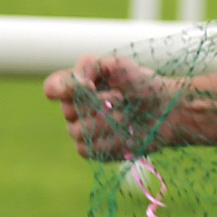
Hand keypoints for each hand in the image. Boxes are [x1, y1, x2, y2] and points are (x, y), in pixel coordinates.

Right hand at [46, 53, 175, 160]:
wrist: (165, 110)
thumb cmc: (141, 84)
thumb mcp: (116, 65)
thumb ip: (89, 66)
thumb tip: (77, 85)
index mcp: (76, 85)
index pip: (52, 87)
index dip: (63, 89)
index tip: (89, 86)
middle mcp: (74, 108)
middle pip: (68, 111)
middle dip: (99, 104)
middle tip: (122, 98)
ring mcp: (82, 132)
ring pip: (80, 132)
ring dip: (109, 123)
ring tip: (128, 115)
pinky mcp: (94, 151)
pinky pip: (91, 150)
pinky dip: (112, 141)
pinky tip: (126, 133)